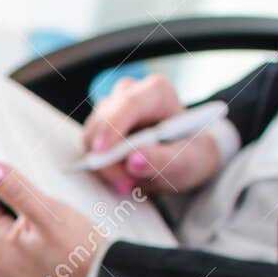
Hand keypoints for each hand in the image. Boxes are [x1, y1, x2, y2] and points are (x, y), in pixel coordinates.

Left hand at [0, 161, 104, 276]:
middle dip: (10, 204)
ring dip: (17, 220)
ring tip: (47, 229)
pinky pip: (10, 246)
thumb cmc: (81, 255)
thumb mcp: (49, 213)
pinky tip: (45, 242)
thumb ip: (15, 189)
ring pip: (0, 229)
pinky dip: (23, 237)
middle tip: (41, 210)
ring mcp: (0, 273)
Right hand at [83, 74, 222, 196]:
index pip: (129, 104)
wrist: (182, 159)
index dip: (113, 127)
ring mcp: (110, 108)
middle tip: (127, 185)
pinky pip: (88, 147)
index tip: (102, 152)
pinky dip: (100, 166)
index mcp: (157, 92)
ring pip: (91, 136)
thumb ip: (162, 160)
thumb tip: (133, 161)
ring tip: (129, 183)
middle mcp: (130, 93)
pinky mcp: (99, 125)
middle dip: (109, 157)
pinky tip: (121, 176)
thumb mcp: (186, 162)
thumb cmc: (189, 155)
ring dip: (104, 165)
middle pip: (104, 122)